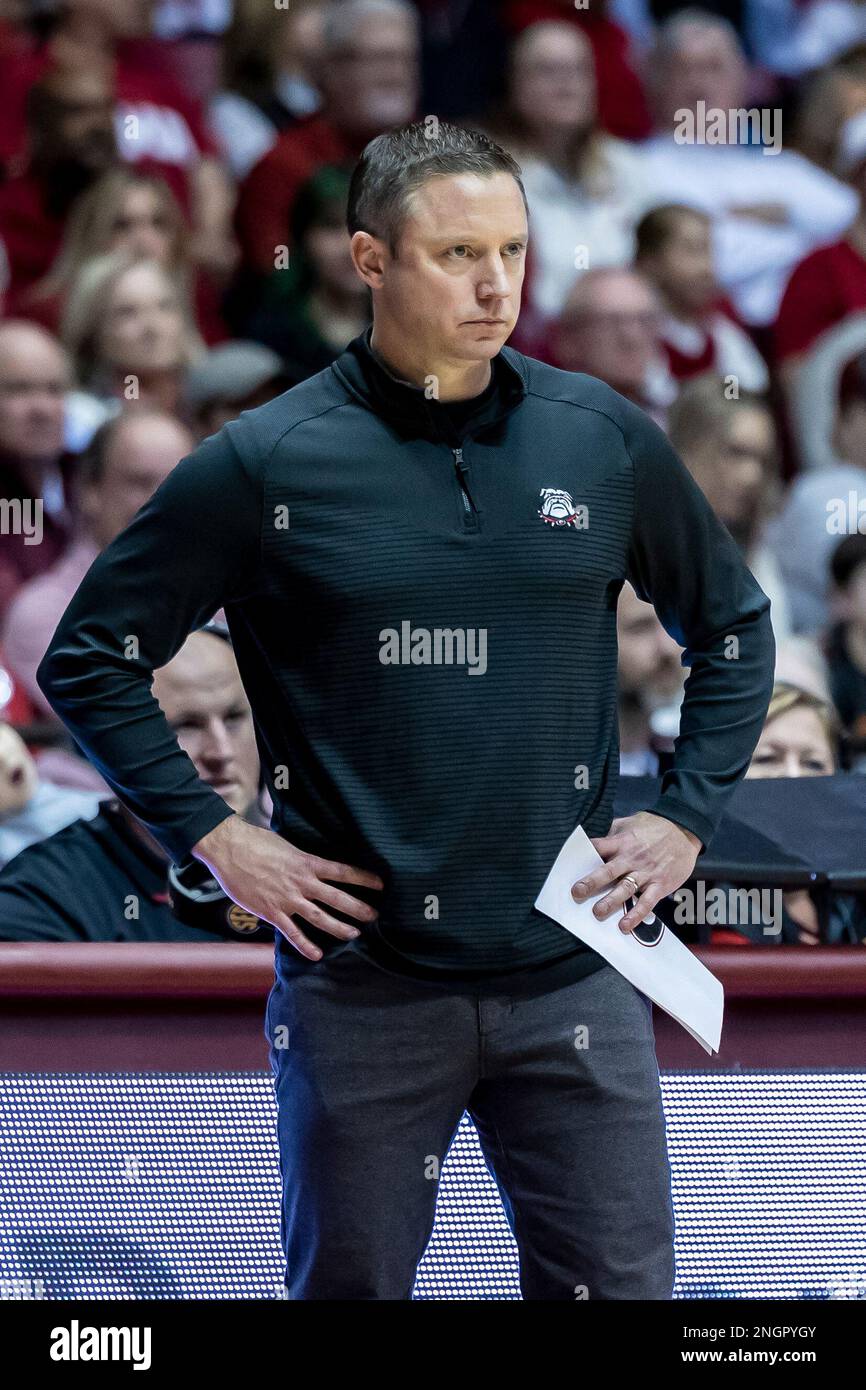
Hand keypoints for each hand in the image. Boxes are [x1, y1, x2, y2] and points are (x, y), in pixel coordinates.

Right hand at [192, 815, 383, 959]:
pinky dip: (305, 945)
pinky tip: (317, 955)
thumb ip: (301, 859)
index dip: (364, 878)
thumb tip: (311, 864)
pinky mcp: (271, 912)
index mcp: (307, 862)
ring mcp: (287, 899)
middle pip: (337, 898)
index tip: (380, 884)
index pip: (343, 871)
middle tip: (375, 915)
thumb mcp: (286, 845)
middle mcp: (302, 882)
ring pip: (320, 918)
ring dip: (339, 927)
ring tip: (354, 934)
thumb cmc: (256, 841)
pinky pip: (292, 933)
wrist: (229, 848)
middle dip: (358, 908)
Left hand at [572, 811, 701, 933]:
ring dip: (611, 901)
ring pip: (626, 889)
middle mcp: (632, 858)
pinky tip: (625, 926)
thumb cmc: (654, 826)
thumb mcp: (630, 823)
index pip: (598, 847)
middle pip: (608, 870)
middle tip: (576, 892)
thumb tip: (592, 842)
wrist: (685, 830)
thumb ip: (612, 833)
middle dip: (592, 882)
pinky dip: (636, 915)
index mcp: (622, 842)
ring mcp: (646, 872)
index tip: (568, 865)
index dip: (584, 854)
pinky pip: (647, 902)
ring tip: (597, 913)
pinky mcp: (660, 885)